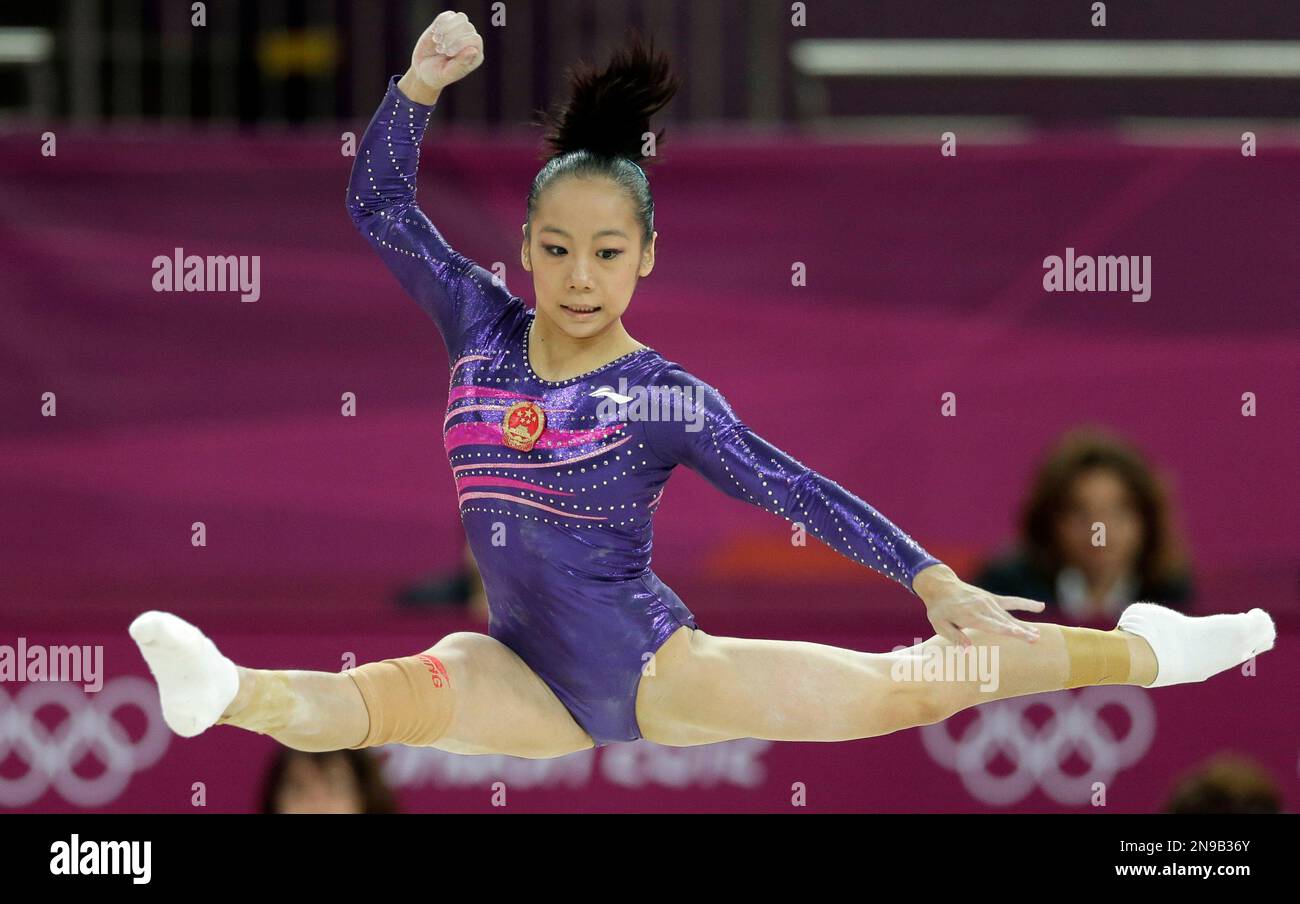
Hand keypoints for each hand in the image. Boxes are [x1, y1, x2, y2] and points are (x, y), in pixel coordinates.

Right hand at [410, 10, 483, 92]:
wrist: (422, 70)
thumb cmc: (436, 75)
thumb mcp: (447, 73)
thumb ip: (461, 64)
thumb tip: (474, 50)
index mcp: (474, 55)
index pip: (475, 39)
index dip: (460, 42)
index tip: (447, 53)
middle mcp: (469, 42)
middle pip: (467, 27)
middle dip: (451, 37)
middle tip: (439, 50)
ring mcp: (459, 32)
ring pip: (461, 18)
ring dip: (447, 28)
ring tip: (437, 41)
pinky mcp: (447, 25)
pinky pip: (448, 15)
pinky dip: (440, 23)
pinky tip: (434, 34)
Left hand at [913, 564, 1044, 646]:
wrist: (941, 586)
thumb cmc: (939, 610)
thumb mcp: (939, 624)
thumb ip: (954, 636)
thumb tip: (967, 650)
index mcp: (969, 615)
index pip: (990, 624)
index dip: (1004, 629)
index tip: (1017, 632)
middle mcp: (982, 607)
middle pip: (1004, 621)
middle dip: (1019, 630)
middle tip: (1034, 639)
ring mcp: (989, 602)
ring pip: (1009, 615)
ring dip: (1024, 625)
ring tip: (1037, 635)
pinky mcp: (992, 598)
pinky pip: (1011, 601)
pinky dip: (1025, 603)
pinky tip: (1040, 607)